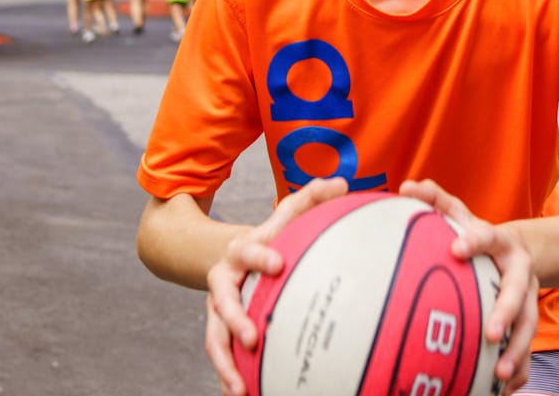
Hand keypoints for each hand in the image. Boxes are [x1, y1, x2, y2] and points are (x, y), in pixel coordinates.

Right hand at [204, 177, 348, 395]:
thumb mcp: (288, 213)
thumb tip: (344, 183)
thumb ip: (312, 196)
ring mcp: (219, 309)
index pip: (249, 252)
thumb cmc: (273, 235)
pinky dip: (228, 376)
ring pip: (215, 337)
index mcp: (242, 250)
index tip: (278, 264)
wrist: (235, 255)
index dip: (261, 256)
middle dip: (235, 319)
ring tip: (239, 388)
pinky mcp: (221, 331)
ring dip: (225, 362)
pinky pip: (222, 357)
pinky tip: (244, 395)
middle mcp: (224, 281)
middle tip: (253, 338)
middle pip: (222, 301)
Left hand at [399, 179, 537, 394]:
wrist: (518, 251)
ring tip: (500, 375)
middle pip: (518, 292)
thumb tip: (405, 185)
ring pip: (528, 326)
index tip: (455, 249)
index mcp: (500, 241)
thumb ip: (434, 198)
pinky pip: (528, 350)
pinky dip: (519, 371)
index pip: (487, 236)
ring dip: (518, 351)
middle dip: (507, 313)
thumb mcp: (459, 212)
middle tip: (491, 333)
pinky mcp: (527, 321)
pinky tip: (503, 391)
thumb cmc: (475, 233)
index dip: (473, 241)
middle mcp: (519, 271)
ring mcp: (527, 298)